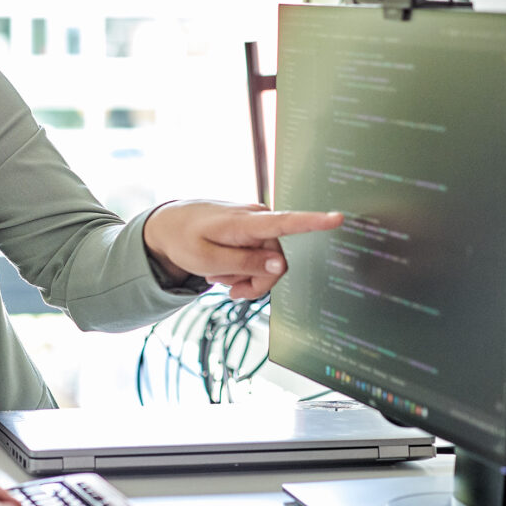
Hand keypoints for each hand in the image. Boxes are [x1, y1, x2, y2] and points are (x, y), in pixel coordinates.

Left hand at [143, 201, 345, 300]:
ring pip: (269, 263)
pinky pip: (260, 257)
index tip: (338, 218)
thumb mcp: (208, 260)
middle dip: (256, 281)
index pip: (287, 222)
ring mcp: (256, 224)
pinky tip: (223, 271)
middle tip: (227, 288)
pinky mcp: (253, 231)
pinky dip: (243, 269)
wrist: (168, 224)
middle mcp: (257, 219)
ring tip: (218, 275)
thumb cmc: (183, 240)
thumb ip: (246, 263)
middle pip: (278, 261)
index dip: (315, 222)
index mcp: (247, 222)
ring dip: (245, 276)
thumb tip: (282, 265)